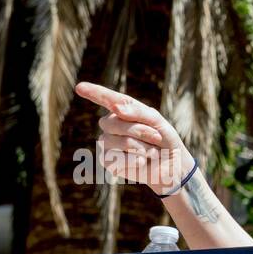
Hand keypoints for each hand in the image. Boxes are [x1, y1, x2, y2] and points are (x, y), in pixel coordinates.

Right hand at [74, 82, 193, 194]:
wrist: (172, 166)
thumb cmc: (164, 141)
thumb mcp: (157, 122)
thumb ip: (138, 112)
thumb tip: (117, 108)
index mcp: (121, 111)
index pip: (106, 99)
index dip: (94, 93)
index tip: (80, 87)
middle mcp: (110, 126)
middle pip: (114, 122)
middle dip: (140, 130)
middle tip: (156, 138)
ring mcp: (107, 143)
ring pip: (117, 141)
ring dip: (141, 148)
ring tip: (151, 152)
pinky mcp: (108, 162)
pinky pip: (117, 159)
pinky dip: (136, 161)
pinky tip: (142, 162)